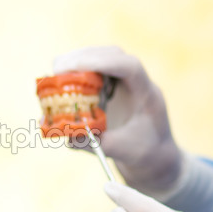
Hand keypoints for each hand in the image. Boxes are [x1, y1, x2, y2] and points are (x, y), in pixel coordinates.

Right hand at [54, 46, 181, 192]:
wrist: (156, 156)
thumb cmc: (144, 154)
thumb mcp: (122, 152)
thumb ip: (97, 144)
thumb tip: (69, 138)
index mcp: (147, 94)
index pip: (129, 67)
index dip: (102, 62)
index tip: (74, 67)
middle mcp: (138, 82)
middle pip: (113, 55)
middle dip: (84, 57)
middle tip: (57, 68)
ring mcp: (127, 81)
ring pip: (104, 57)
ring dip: (79, 60)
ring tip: (56, 71)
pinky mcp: (115, 86)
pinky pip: (97, 69)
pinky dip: (79, 70)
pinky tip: (63, 79)